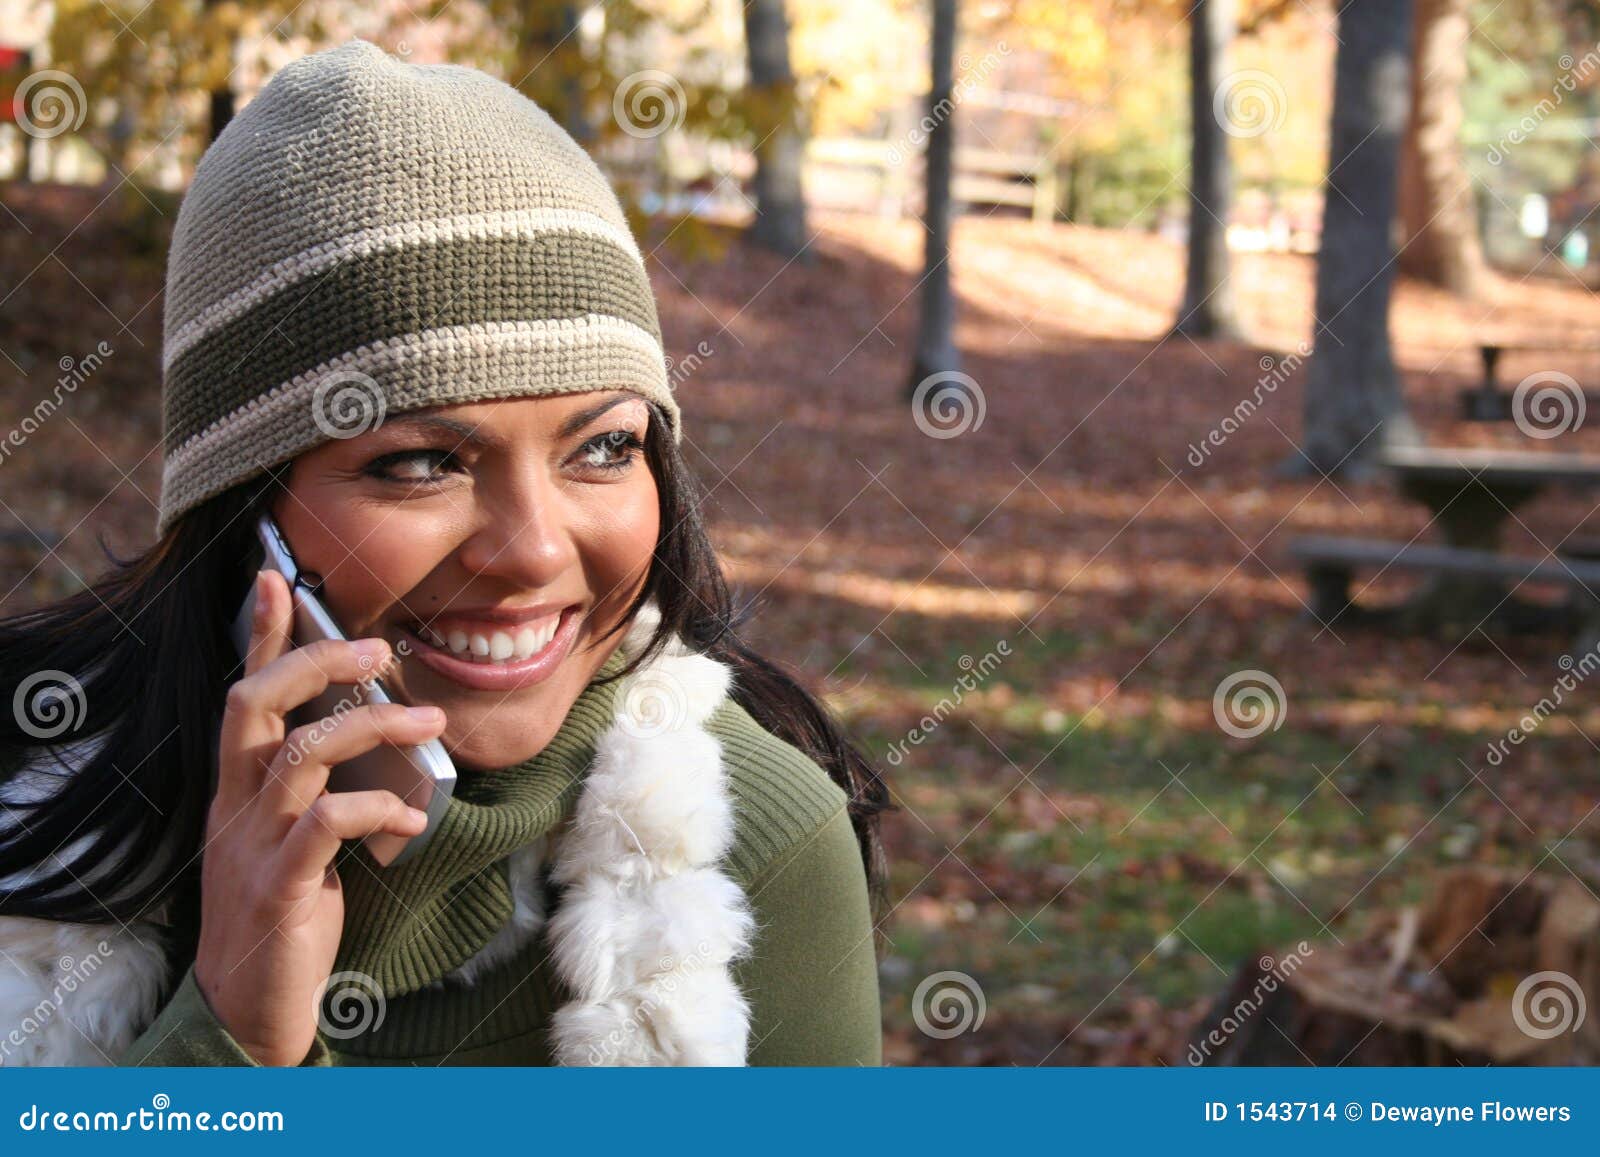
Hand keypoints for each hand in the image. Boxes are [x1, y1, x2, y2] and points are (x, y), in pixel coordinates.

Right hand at [192, 569, 446, 1064]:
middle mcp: (237, 806)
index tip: (278, 578)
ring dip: (370, 727)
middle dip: (315, 663)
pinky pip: (325, 826)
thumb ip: (325, 785)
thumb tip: (387, 735)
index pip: (245, 696)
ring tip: (430, 722)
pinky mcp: (279, 888)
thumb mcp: (297, 834)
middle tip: (377, 647)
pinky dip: (375, 809)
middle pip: (254, 706)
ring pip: (299, 756)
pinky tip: (409, 817)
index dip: (260, 636)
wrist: (250, 1005)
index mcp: (240, 788)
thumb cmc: (285, 908)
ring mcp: (253, 845)